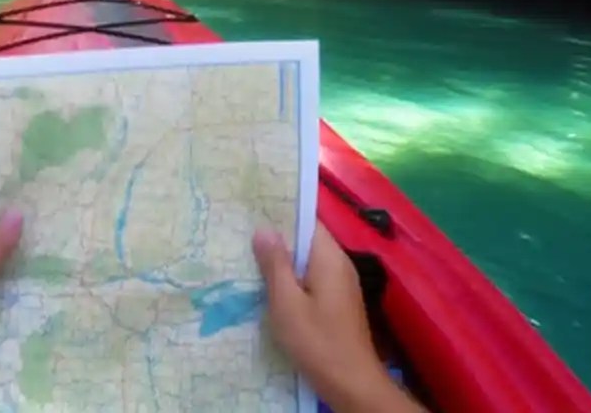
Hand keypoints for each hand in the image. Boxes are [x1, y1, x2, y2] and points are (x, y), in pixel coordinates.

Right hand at [253, 223, 418, 412]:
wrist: (351, 383)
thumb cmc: (317, 340)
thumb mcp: (287, 302)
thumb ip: (275, 265)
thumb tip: (264, 229)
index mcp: (329, 258)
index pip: (307, 220)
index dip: (281, 213)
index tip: (252, 209)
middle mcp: (339, 265)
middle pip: (306, 240)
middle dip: (276, 237)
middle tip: (240, 233)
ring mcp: (340, 285)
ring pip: (307, 262)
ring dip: (281, 260)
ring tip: (246, 256)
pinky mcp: (336, 303)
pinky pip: (311, 279)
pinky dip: (291, 279)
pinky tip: (268, 287)